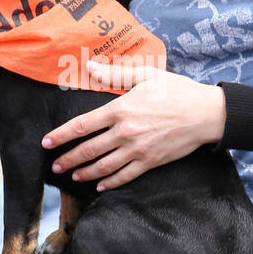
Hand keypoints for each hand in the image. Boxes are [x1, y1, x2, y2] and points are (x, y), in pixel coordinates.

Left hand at [41, 59, 226, 189]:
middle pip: (88, 150)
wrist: (206, 114)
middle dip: (68, 159)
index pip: (82, 126)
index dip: (61, 136)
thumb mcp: (145, 75)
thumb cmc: (177, 91)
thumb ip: (115, 74)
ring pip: (104, 166)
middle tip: (55, 165)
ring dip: (85, 173)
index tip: (47, 143)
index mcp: (120, 109)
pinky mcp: (150, 161)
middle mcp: (125, 132)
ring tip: (73, 177)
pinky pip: (125, 176)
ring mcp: (137, 150)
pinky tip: (100, 186)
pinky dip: (110, 183)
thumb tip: (89, 67)